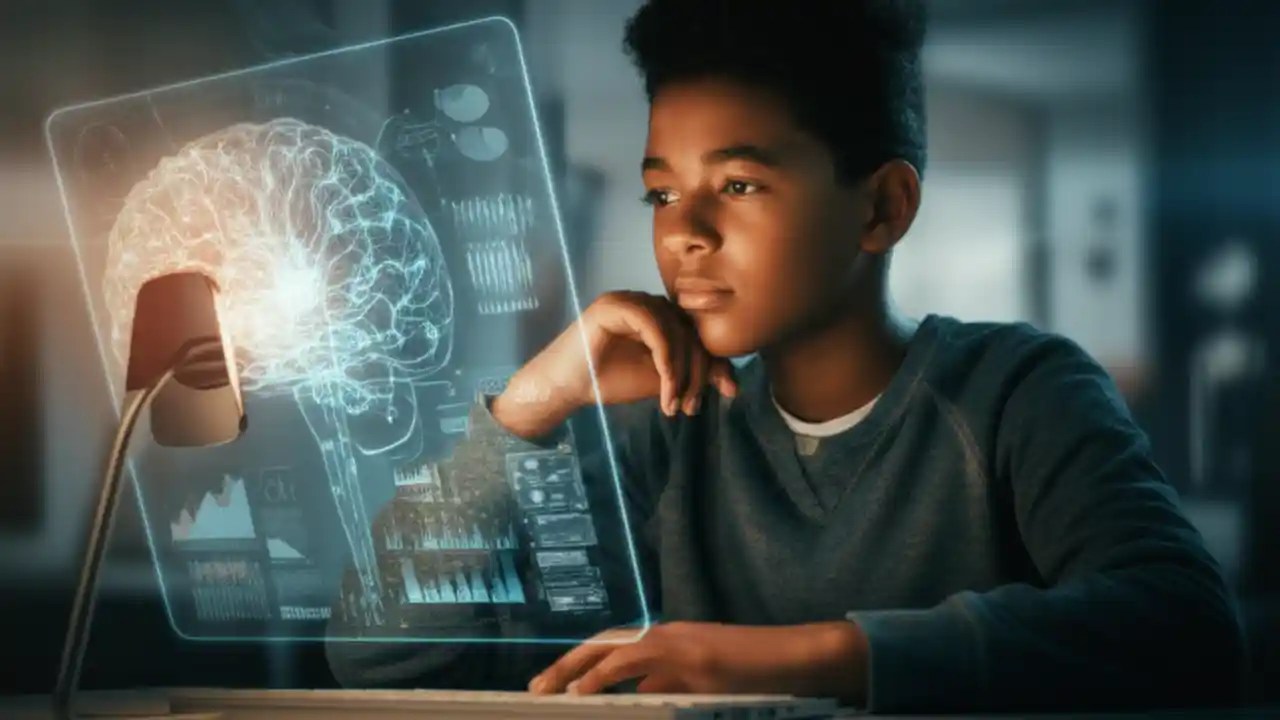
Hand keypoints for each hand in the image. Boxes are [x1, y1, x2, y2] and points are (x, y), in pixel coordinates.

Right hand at [492, 291, 738, 438]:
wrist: (566, 389)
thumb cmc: (609, 382)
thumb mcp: (663, 381)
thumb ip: (693, 375)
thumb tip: (732, 381)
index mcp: (660, 315)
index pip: (698, 333)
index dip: (716, 362)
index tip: (729, 392)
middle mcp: (647, 302)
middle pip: (691, 331)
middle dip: (699, 372)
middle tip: (692, 406)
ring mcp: (630, 300)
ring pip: (676, 330)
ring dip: (682, 370)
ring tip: (675, 403)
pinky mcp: (615, 306)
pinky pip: (654, 328)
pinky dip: (666, 359)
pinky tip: (666, 386)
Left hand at [526, 621, 868, 704]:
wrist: (797, 658)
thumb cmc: (756, 675)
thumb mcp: (702, 687)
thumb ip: (667, 690)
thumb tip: (633, 699)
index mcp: (668, 643)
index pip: (613, 650)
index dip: (581, 664)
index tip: (553, 685)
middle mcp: (667, 636)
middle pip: (603, 643)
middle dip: (566, 664)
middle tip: (534, 688)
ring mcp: (678, 643)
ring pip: (612, 649)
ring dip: (575, 668)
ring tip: (547, 690)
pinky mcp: (691, 655)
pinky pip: (637, 661)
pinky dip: (606, 674)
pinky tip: (585, 689)